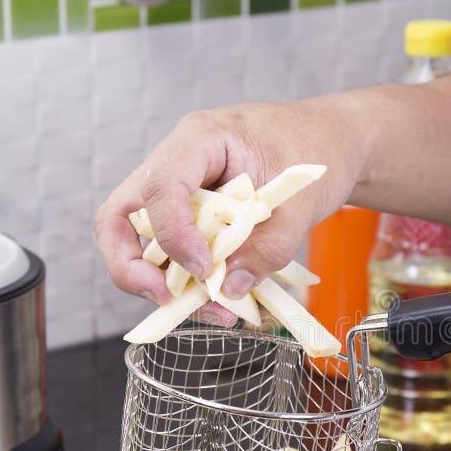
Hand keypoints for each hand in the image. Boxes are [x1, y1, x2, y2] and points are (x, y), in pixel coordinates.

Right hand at [93, 96, 366, 319]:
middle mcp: (175, 163)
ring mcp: (178, 192)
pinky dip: (188, 282)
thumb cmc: (315, 151)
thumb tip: (229, 288)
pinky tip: (223, 300)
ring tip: (217, 310)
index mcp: (199, 139)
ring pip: (140, 244)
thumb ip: (269, 246)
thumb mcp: (302, 203)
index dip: (173, 235)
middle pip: (120, 218)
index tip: (204, 270)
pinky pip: (171, 254)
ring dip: (166, 284)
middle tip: (168, 301)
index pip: (160, 187)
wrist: (330, 143)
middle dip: (132, 268)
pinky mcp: (189, 217)